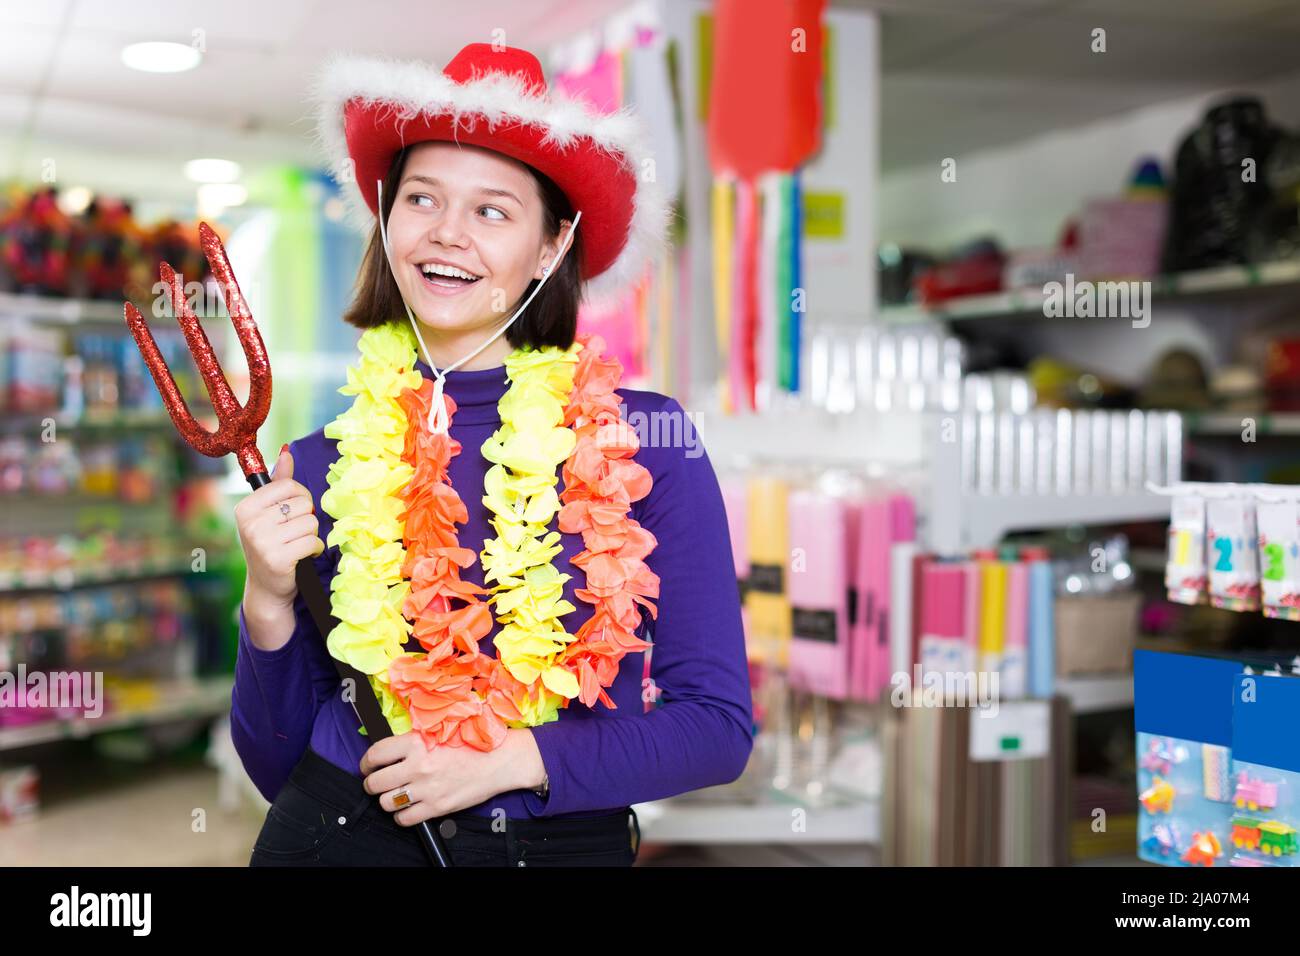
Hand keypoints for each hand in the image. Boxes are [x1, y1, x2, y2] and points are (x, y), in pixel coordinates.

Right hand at [235, 443, 323, 609]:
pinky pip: (313, 542)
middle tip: (294, 533)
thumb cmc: (272, 544)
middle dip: (307, 518)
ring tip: (297, 545)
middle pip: (303, 504)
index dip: (300, 498)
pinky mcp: (278, 559)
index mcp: (246, 507)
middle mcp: (250, 523)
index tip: (292, 513)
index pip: (289, 486)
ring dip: (311, 535)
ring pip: (311, 523)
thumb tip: (286, 451)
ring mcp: (262, 542)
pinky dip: (314, 549)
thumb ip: (279, 483)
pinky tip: (303, 556)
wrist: (267, 587)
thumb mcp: (270, 513)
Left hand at [360, 728, 545, 825]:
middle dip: (372, 784)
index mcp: (416, 742)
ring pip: (386, 803)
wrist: (499, 760)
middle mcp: (417, 766)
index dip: (366, 763)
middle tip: (377, 783)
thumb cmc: (472, 743)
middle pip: (375, 783)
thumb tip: (390, 749)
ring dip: (387, 800)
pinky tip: (409, 808)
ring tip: (395, 795)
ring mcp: (426, 789)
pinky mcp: (436, 807)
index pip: (375, 755)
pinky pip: (404, 819)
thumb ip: (413, 740)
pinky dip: (402, 816)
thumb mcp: (439, 731)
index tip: (368, 766)